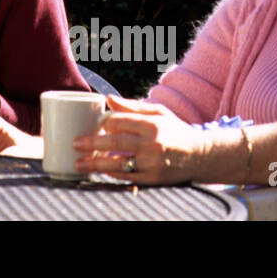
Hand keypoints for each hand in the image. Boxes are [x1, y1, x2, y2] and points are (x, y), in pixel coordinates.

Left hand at [72, 95, 207, 183]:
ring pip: (118, 164)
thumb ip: (132, 107)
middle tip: (75, 144)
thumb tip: (107, 98)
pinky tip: (101, 171)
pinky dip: (112, 173)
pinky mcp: (154, 179)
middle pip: (115, 143)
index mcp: (152, 124)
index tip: (93, 125)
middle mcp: (152, 144)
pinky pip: (128, 177)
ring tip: (79, 163)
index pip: (119, 122)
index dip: (103, 123)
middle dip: (92, 144)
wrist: (201, 155)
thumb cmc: (175, 130)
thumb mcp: (158, 112)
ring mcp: (153, 163)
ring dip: (96, 164)